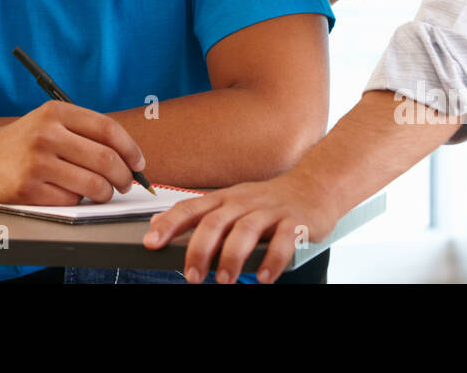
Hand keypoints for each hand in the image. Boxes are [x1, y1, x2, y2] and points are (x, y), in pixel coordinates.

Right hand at [0, 100, 145, 205]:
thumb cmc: (26, 141)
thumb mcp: (51, 121)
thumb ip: (85, 131)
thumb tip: (129, 156)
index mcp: (56, 112)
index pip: (107, 129)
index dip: (130, 149)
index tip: (139, 163)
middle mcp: (46, 134)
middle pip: (105, 159)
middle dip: (124, 177)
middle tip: (125, 183)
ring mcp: (35, 162)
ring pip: (92, 184)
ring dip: (104, 193)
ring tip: (102, 191)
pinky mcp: (27, 189)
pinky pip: (70, 200)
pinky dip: (78, 201)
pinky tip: (70, 193)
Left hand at [142, 170, 338, 283]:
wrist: (315, 186)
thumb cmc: (267, 200)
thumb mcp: (230, 201)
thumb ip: (197, 214)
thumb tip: (156, 224)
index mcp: (225, 198)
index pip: (191, 208)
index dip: (169, 224)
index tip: (152, 243)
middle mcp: (244, 202)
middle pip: (216, 221)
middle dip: (200, 250)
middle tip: (192, 276)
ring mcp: (270, 210)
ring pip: (246, 230)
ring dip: (232, 257)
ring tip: (224, 281)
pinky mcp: (295, 222)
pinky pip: (283, 241)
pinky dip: (272, 260)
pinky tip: (263, 277)